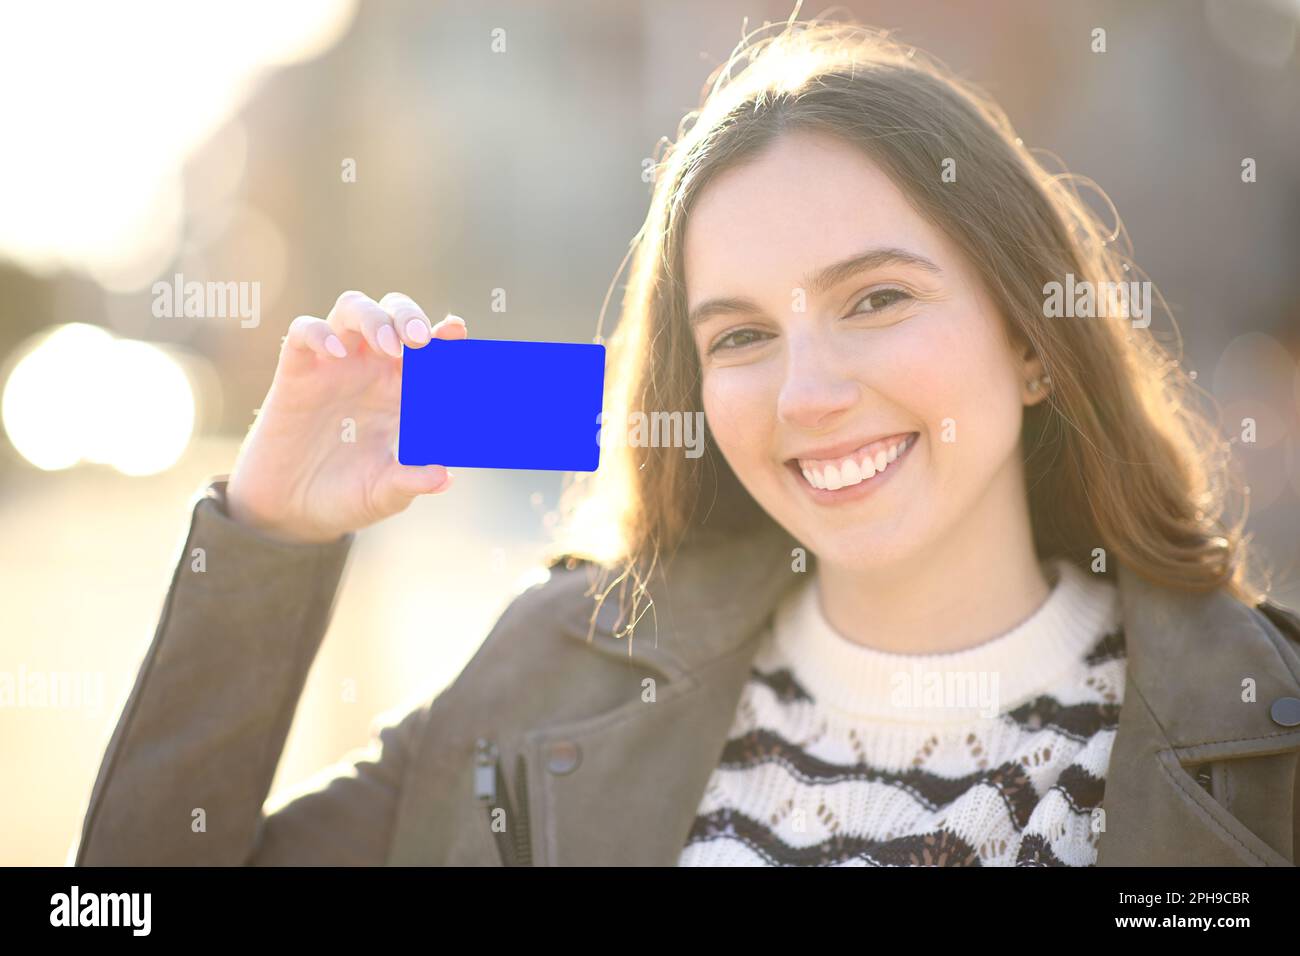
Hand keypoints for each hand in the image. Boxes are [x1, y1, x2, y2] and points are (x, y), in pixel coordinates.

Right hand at [225, 290, 464, 542]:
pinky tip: (334, 353)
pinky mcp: (296, 373)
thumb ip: (409, 483)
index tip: (458, 332)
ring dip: (375, 318)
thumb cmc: (344, 496)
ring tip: (390, 347)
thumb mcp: (382, 495)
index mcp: (401, 391)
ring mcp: (333, 366)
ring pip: (353, 309)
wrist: (291, 511)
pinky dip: (319, 332)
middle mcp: (370, 370)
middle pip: (394, 314)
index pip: (428, 349)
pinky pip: (303, 332)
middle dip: (410, 317)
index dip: (445, 335)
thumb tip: (444, 477)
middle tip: (422, 341)